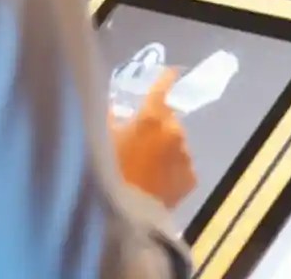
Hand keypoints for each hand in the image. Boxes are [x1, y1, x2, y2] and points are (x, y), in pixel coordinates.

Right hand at [110, 68, 197, 208]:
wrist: (123, 218)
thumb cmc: (106, 173)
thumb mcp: (99, 140)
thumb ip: (107, 116)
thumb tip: (112, 102)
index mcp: (152, 118)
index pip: (164, 87)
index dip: (167, 77)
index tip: (171, 72)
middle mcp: (175, 132)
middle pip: (169, 121)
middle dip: (157, 126)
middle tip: (139, 141)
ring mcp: (186, 156)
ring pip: (176, 145)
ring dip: (165, 149)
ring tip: (145, 167)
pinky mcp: (191, 179)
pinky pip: (181, 167)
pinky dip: (171, 170)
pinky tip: (155, 182)